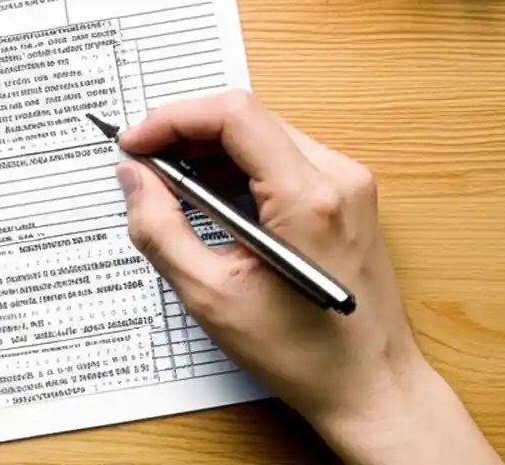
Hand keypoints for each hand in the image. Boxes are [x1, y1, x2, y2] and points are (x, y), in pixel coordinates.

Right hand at [117, 92, 499, 464]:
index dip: (173, 119)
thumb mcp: (212, 296)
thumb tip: (132, 178)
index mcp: (307, 198)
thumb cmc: (304, 355)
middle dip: (185, 135)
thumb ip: (160, 229)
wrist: (372, 387)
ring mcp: (348, 184)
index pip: (233, 116)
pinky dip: (238, 171)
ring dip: (209, 153)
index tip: (134, 145)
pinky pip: (281, 160)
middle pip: (246, 120)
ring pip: (262, 135)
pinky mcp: (347, 197)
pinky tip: (211, 203)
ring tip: (171, 190)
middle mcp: (337, 177)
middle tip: (143, 169)